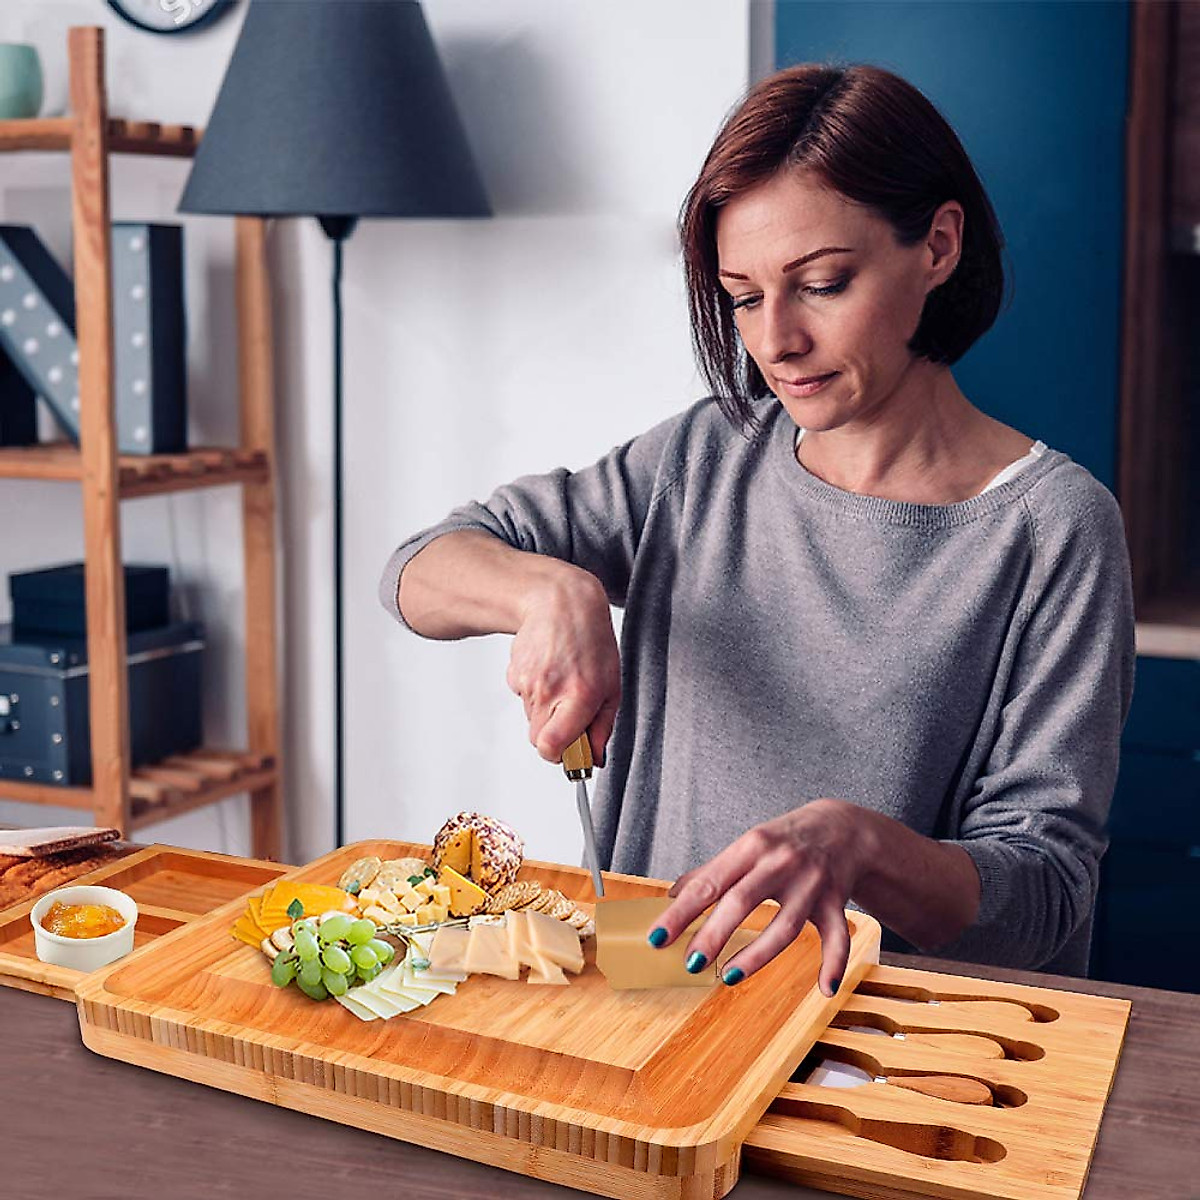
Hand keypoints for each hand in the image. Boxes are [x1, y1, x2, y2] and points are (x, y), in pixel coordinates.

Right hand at [505, 569, 620, 764]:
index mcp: (579, 696)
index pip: (551, 746)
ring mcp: (529, 682)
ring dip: (546, 709)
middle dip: (554, 733)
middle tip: (570, 712)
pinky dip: (535, 691)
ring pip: (532, 718)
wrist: (560, 603)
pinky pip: (524, 698)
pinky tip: (549, 670)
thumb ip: (603, 727)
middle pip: (538, 739)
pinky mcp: (514, 674)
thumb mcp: (612, 685)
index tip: (569, 752)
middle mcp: (550, 690)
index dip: (557, 756)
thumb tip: (594, 758)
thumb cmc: (591, 641)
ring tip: (563, 681)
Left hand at [652, 799, 875, 996]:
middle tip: (690, 963)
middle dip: (714, 934)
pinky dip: (834, 963)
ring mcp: (811, 883)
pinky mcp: (835, 902)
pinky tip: (824, 988)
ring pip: (784, 925)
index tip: (658, 936)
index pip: (710, 882)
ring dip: (757, 955)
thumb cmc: (785, 840)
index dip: (681, 911)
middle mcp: (780, 863)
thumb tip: (673, 894)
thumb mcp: (748, 845)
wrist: (842, 828)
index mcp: (751, 847)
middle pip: (742, 901)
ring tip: (729, 976)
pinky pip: (837, 936)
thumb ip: (712, 871)